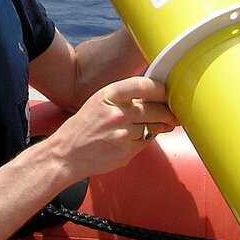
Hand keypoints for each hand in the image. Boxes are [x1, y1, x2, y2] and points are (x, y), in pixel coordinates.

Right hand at [45, 76, 177, 180]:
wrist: (66, 154)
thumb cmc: (83, 127)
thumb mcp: (98, 102)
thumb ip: (124, 97)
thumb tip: (153, 96)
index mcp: (108, 96)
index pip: (143, 85)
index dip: (159, 88)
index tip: (165, 92)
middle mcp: (116, 114)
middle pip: (154, 109)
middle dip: (167, 112)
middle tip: (172, 113)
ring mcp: (122, 135)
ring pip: (154, 127)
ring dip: (161, 126)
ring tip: (163, 124)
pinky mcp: (126, 153)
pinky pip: (146, 143)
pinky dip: (147, 139)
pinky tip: (139, 137)